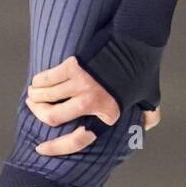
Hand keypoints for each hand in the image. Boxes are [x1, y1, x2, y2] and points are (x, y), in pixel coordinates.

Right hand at [27, 55, 162, 156]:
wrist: (140, 38)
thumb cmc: (146, 67)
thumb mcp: (152, 96)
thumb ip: (150, 114)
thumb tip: (146, 126)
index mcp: (109, 115)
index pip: (78, 140)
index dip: (56, 148)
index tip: (41, 148)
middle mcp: (91, 103)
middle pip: (53, 117)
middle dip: (39, 114)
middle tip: (35, 108)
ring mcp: (81, 84)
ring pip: (46, 97)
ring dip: (35, 97)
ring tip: (34, 94)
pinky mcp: (73, 67)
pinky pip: (47, 79)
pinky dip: (38, 81)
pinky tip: (37, 81)